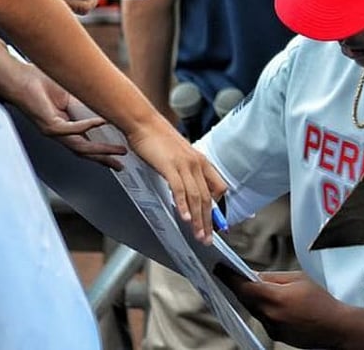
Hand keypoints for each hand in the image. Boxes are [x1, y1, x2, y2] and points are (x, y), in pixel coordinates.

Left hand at [6, 64, 124, 167]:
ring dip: (100, 149)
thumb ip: (84, 104)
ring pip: (80, 147)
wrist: (17, 78)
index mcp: (64, 127)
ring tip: (118, 150)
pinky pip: (70, 129)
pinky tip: (100, 123)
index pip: (86, 144)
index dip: (102, 152)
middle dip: (104, 159)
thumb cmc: (39, 83)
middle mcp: (59, 133)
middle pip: (85, 152)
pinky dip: (87, 126)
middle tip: (120, 166)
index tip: (119, 157)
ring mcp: (53, 131)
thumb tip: (104, 107)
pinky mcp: (48, 124)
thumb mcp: (69, 95)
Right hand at [129, 125, 227, 243]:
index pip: (219, 188)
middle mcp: (197, 163)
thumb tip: (188, 190)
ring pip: (196, 197)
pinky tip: (185, 219)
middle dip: (209, 221)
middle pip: (208, 197)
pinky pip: (180, 189)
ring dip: (198, 219)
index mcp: (201, 161)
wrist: (144, 123)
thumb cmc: (158, 139)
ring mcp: (185, 165)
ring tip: (199, 236)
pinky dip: (183, 206)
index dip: (220, 207)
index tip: (219, 224)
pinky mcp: (170, 166)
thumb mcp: (178, 155)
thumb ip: (186, 171)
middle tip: (208, 239)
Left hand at [216, 269, 349, 348]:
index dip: (229, 277)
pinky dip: (263, 309)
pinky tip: (272, 303)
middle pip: (246, 299)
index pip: (244, 287)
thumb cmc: (320, 301)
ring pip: (254, 309)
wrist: (335, 327)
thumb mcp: (298, 279)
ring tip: (257, 288)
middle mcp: (270, 315)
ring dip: (252, 298)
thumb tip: (256, 276)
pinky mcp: (275, 335)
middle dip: (240, 286)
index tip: (219, 269)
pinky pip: (263, 318)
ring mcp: (272, 328)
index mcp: (275, 298)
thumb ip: (274, 277)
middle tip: (233, 274)